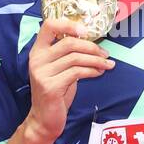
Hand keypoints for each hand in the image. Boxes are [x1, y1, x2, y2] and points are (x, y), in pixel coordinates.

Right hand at [24, 17, 114, 143]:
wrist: (44, 119)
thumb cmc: (56, 91)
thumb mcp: (60, 68)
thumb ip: (68, 54)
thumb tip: (93, 42)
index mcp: (38, 51)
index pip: (50, 26)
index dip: (69, 24)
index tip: (86, 32)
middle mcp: (37, 59)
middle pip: (69, 42)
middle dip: (91, 47)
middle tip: (105, 53)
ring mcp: (42, 73)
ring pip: (75, 58)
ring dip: (96, 60)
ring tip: (107, 64)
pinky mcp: (50, 86)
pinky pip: (77, 72)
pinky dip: (92, 71)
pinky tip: (98, 73)